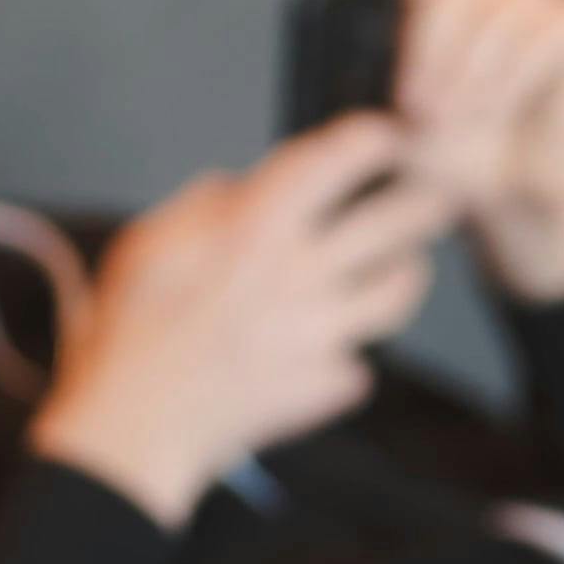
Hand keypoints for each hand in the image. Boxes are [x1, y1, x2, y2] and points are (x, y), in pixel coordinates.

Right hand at [29, 112, 453, 525]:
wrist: (136, 427)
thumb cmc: (131, 334)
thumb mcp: (150, 241)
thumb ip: (206, 203)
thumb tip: (245, 184)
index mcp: (255, 228)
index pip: (338, 159)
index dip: (375, 139)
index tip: (387, 136)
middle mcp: (301, 274)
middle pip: (399, 222)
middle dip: (427, 200)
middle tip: (433, 195)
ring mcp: (323, 333)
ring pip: (401, 290)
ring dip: (407, 273)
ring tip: (402, 266)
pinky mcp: (329, 383)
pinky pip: (361, 360)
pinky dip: (348, 353)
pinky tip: (326, 348)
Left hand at [368, 0, 563, 303]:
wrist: (518, 196)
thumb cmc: (460, 155)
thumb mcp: (408, 115)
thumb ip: (391, 59)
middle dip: (436, 47)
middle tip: (421, 107)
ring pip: (504, 3)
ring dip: (477, 66)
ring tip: (464, 115)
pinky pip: (548, 26)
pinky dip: (520, 70)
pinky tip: (504, 105)